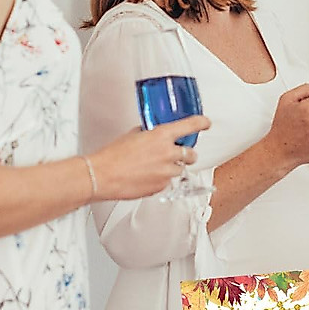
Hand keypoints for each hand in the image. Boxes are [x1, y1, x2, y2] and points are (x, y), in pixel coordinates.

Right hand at [88, 117, 208, 199]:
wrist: (103, 175)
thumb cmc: (113, 156)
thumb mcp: (133, 135)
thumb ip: (149, 134)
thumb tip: (152, 135)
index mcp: (161, 136)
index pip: (190, 125)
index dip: (201, 123)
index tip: (205, 123)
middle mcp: (168, 153)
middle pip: (191, 153)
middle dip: (187, 154)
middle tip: (179, 153)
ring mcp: (166, 171)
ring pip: (180, 170)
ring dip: (172, 168)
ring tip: (156, 167)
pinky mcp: (162, 186)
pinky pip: (168, 182)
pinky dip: (161, 179)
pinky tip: (147, 176)